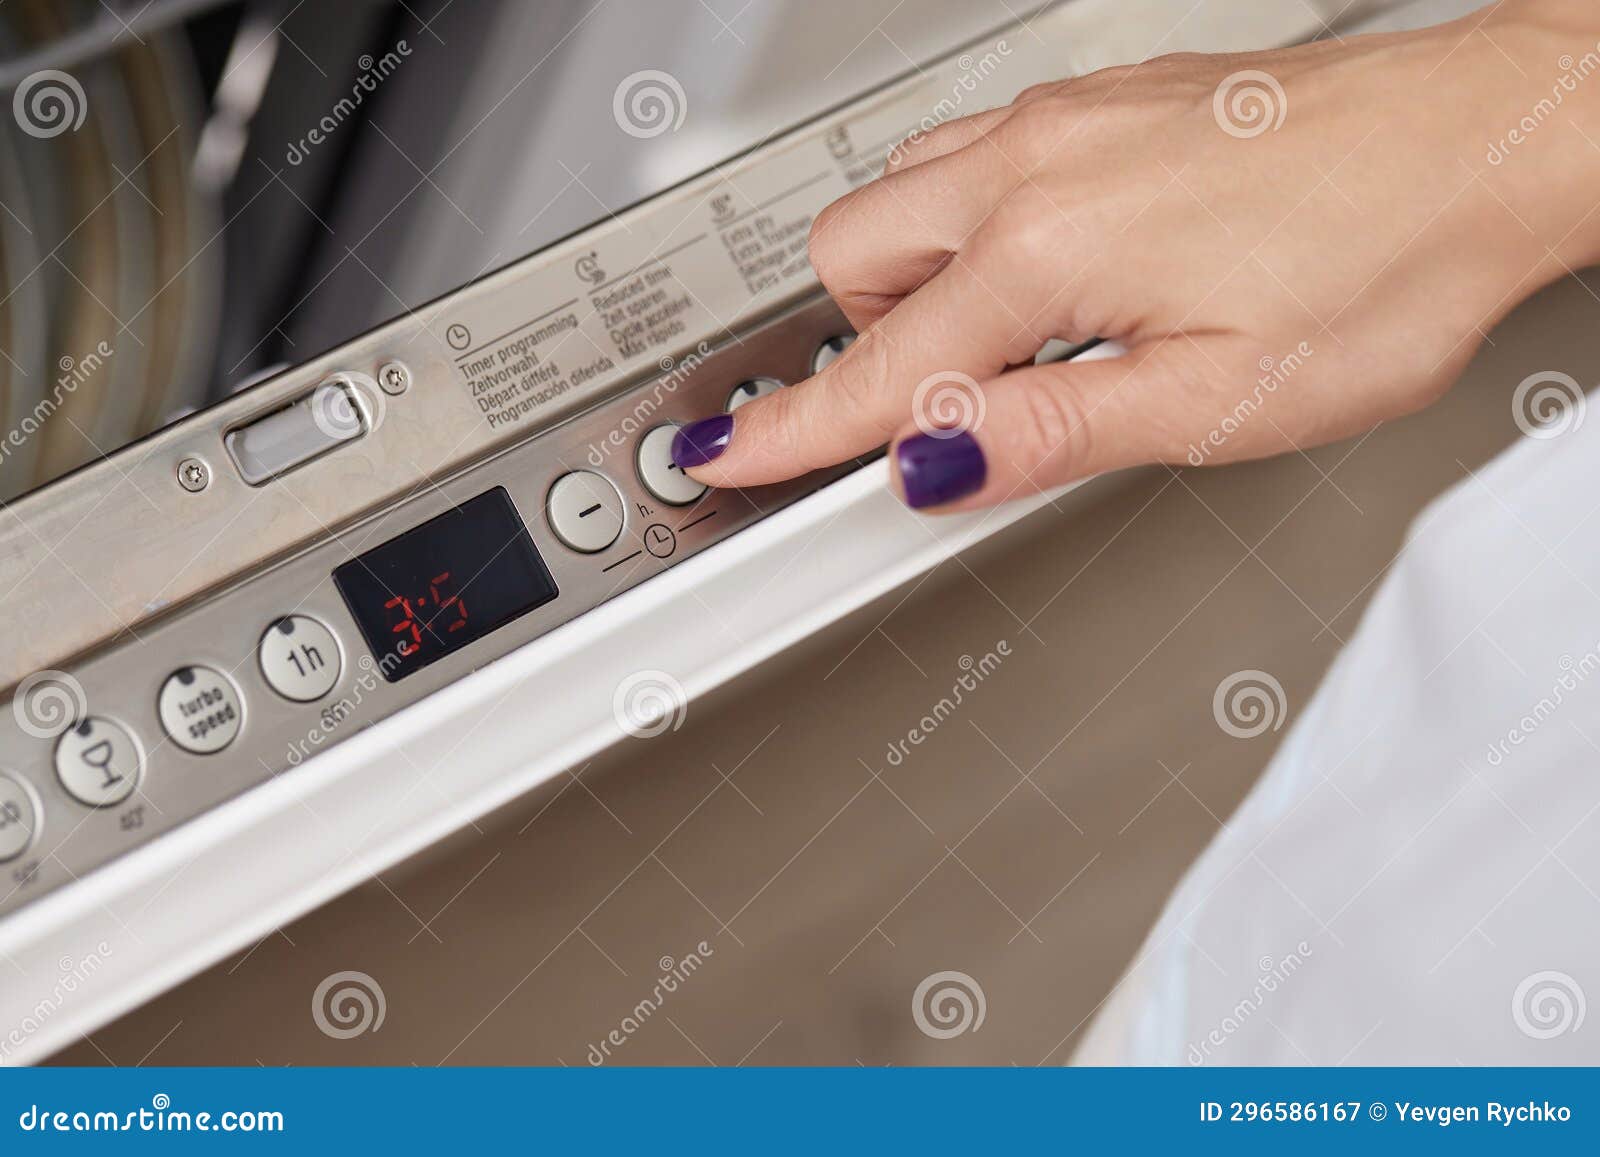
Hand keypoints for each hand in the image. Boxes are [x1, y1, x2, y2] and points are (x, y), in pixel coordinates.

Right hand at [671, 0, 1599, 510]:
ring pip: (899, 190)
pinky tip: (1053, 271)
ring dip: (913, 278)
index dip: (790, 431)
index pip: (878, 367)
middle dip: (863, 343)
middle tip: (940, 406)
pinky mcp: (1101, 97)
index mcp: (1050, 249)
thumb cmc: (1386, 265)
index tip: (724, 458)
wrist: (1487, 147)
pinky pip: (971, 155)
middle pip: (848, 254)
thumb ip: (1053, 433)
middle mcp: (1037, 163)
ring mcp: (1066, 116)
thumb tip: (936, 465)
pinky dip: (968, 225)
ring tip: (1011, 342)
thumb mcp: (1217, 402)